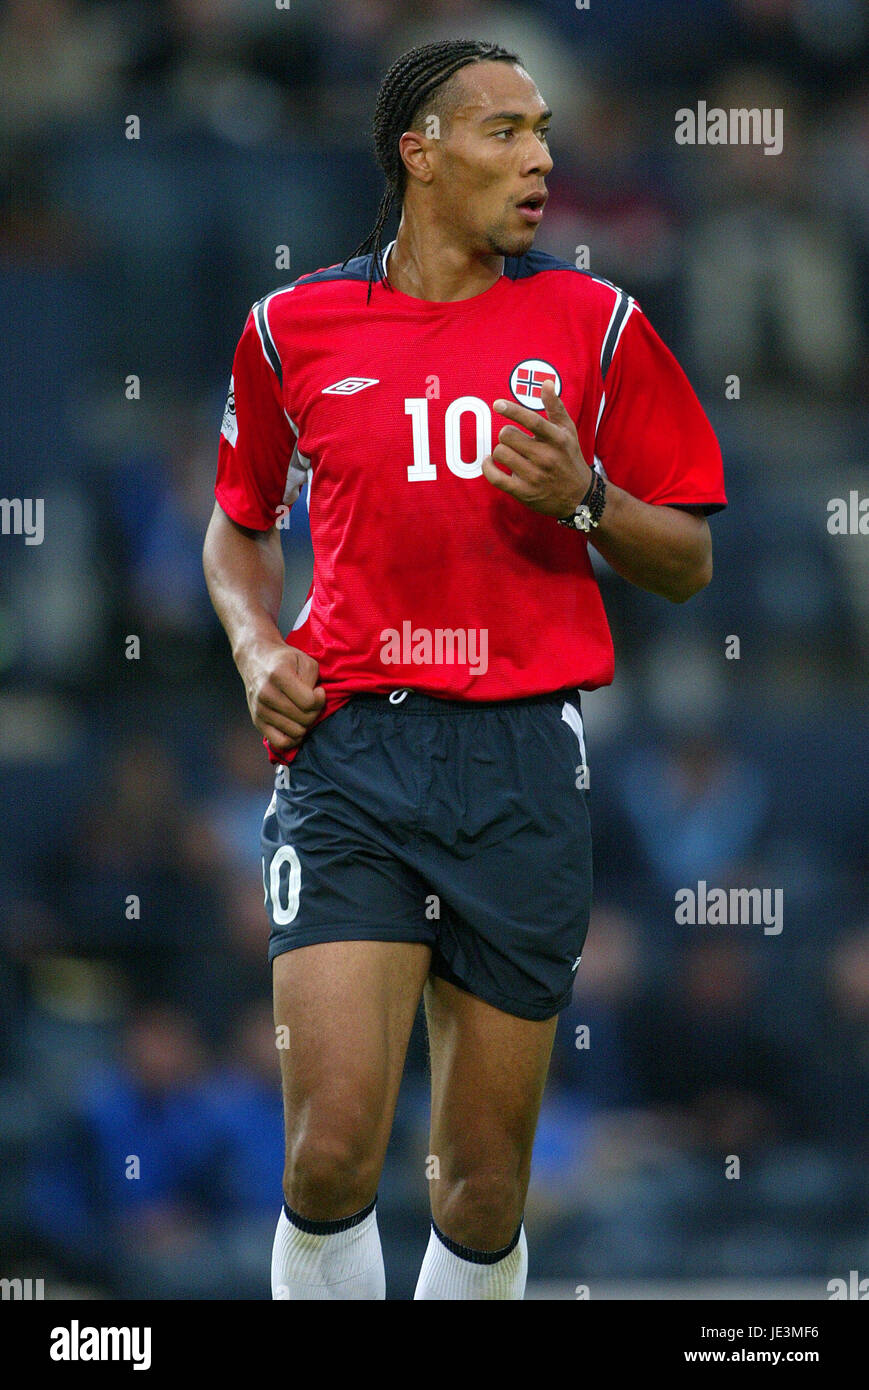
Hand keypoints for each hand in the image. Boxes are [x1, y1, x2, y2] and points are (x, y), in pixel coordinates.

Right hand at [238, 640, 325, 752]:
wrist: (257, 659)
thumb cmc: (285, 660)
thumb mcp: (305, 661)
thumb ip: (313, 680)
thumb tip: (314, 702)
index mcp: (278, 675)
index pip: (309, 702)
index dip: (320, 698)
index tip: (317, 691)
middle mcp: (266, 694)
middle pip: (304, 719)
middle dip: (314, 712)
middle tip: (311, 702)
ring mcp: (259, 710)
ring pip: (296, 732)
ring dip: (305, 724)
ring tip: (302, 711)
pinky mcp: (257, 722)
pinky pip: (280, 743)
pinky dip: (293, 739)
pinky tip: (296, 726)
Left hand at [481, 378, 591, 516]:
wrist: (579, 496)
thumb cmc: (569, 458)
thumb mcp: (568, 431)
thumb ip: (555, 407)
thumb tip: (547, 382)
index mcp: (557, 439)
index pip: (532, 420)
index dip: (512, 410)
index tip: (498, 404)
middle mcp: (546, 458)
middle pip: (508, 435)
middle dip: (506, 434)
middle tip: (512, 439)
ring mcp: (534, 476)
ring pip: (500, 454)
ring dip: (499, 450)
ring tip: (508, 452)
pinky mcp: (524, 492)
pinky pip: (495, 478)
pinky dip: (487, 467)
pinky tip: (489, 462)